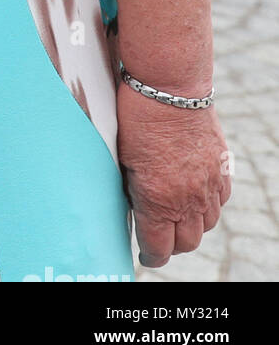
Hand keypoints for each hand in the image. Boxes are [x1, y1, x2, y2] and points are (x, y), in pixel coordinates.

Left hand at [117, 81, 229, 266]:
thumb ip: (133, 188)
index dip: (151, 256)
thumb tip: (135, 206)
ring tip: (175, 218)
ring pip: (207, 224)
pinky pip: (220, 201)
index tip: (146, 256)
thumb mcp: (122, 157)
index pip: (159, 247)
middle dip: (170, 245)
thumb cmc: (136, 118)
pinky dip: (208, 205)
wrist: (169, 87)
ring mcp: (209, 185)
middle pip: (186, 242)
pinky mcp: (222, 169)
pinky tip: (194, 195)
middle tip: (158, 238)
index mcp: (158, 200)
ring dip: (191, 226)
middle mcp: (189, 199)